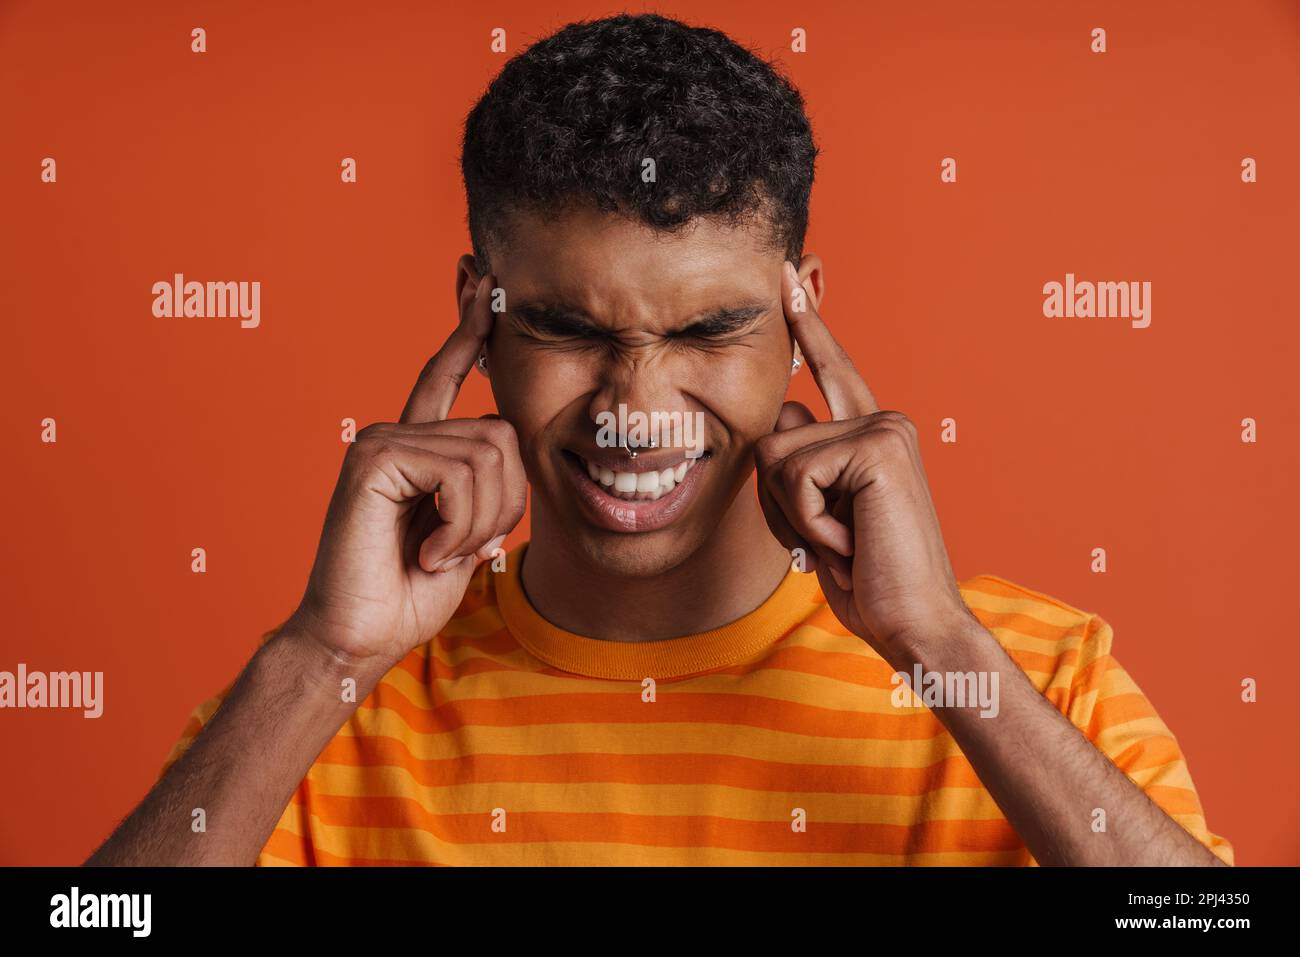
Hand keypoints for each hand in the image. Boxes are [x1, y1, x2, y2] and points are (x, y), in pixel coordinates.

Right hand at [285, 273, 527, 668]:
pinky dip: (460, 525)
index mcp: (416, 448)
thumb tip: (502, 438)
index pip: (445, 376)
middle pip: (502, 435)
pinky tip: (427, 553)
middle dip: (504, 503)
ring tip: (442, 553)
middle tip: (464, 548)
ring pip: (488, 456)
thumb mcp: (467, 532)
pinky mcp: (373, 460)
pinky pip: (459, 474)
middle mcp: (396, 433)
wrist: (360, 637)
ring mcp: (381, 441)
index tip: (484, 284)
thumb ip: (484, 482)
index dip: (468, 330)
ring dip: (482, 521)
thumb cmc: (410, 593)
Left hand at [754, 260, 976, 660]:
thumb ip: (798, 465)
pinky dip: (807, 521)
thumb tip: (783, 409)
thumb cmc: (867, 579)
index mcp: (873, 434)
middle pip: (774, 430)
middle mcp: (884, 421)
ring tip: (844, 541)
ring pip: (776, 452)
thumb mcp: (817, 515)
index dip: (809, 323)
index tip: (788, 275)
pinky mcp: (878, 448)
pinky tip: (850, 542)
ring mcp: (884, 429)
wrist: (915, 624)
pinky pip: (794, 475)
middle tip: (833, 538)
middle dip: (779, 498)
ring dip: (793, 514)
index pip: (832, 371)